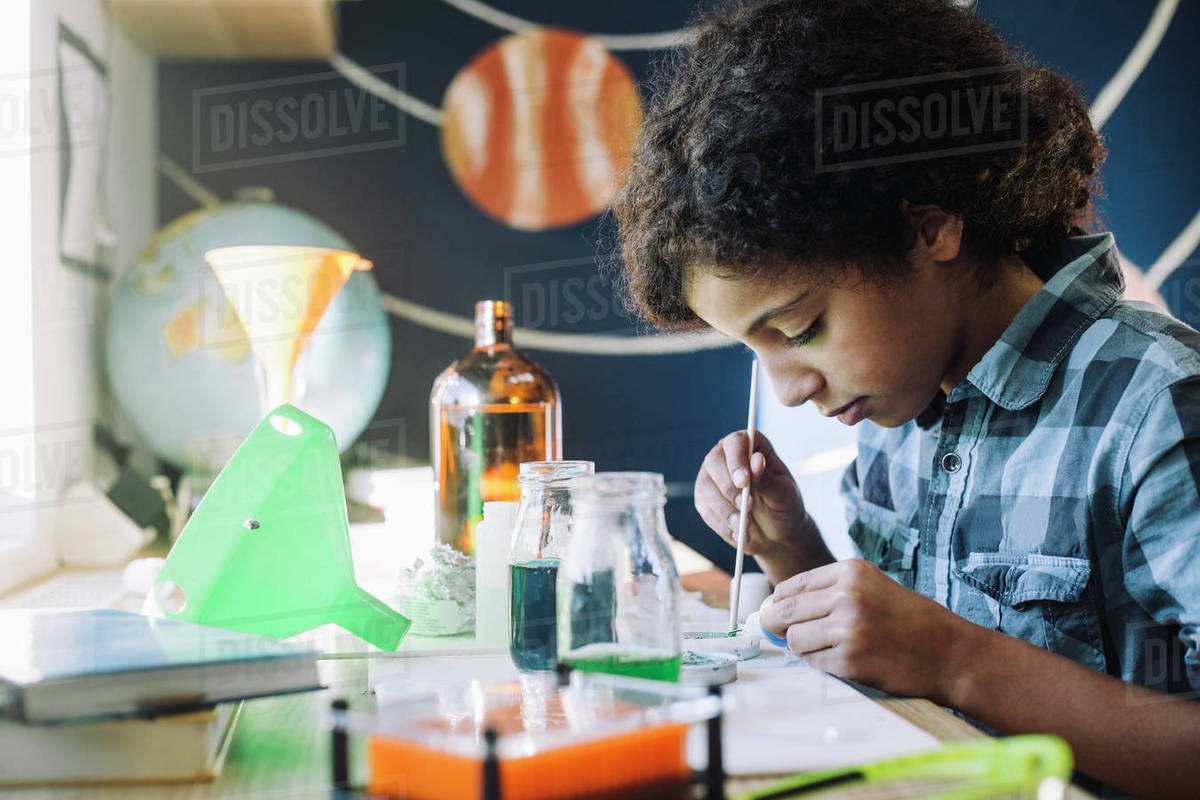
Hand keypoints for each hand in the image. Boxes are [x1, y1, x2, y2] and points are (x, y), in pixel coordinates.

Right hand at [694, 430, 807, 558]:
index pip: (736, 442)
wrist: (777, 533)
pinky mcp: (705, 500)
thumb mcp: (783, 494)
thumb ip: (768, 479)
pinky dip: (722, 525)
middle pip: (714, 461)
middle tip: (747, 508)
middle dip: (729, 488)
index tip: (744, 481)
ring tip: (745, 527)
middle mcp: (727, 457)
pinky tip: (738, 534)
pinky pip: (706, 510)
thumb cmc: (783, 506)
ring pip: (706, 487)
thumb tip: (756, 461)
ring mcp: (712, 478)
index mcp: (751, 447)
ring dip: (726, 510)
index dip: (736, 459)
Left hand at [759, 559, 975, 702]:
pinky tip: (844, 659)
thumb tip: (777, 605)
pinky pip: (813, 662)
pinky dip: (821, 663)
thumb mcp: (871, 586)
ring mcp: (849, 629)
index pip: (792, 585)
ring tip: (828, 647)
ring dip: (803, 647)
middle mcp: (848, 595)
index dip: (777, 602)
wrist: (950, 652)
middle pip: (784, 611)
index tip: (774, 612)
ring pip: (795, 639)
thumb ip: (828, 590)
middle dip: (775, 625)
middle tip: (777, 632)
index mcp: (851, 571)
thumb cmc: (909, 619)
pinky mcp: (851, 660)